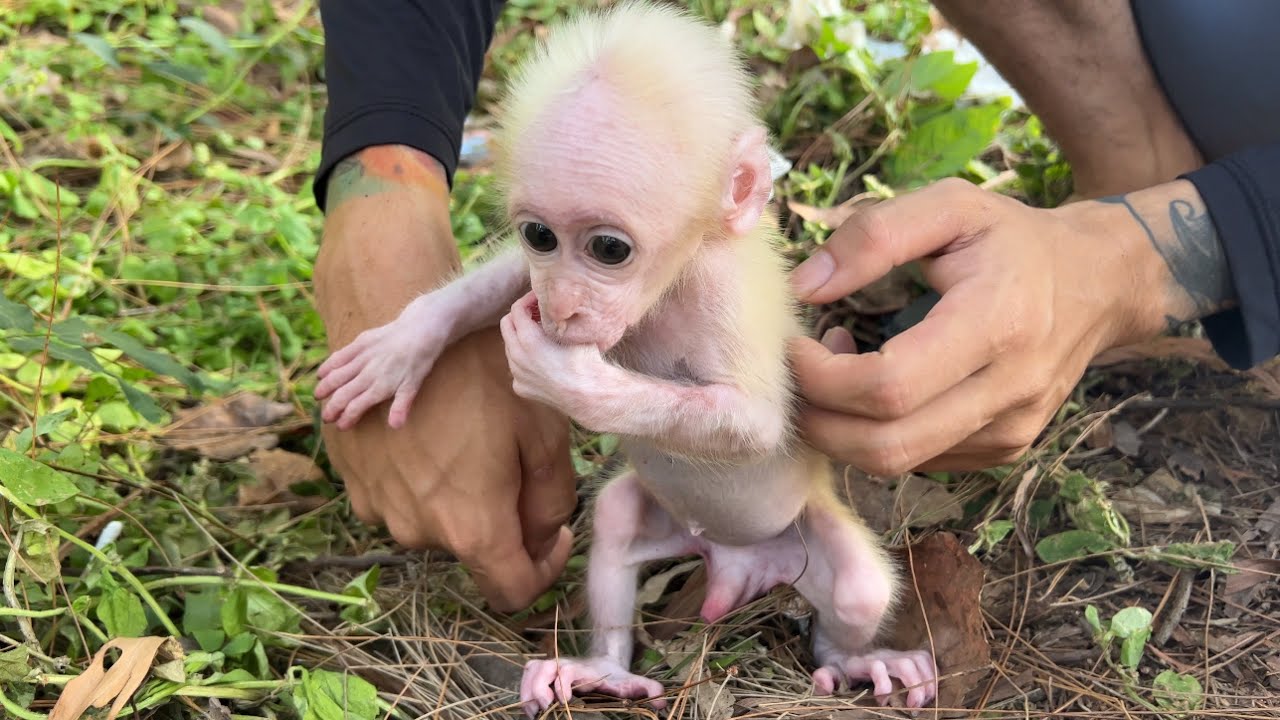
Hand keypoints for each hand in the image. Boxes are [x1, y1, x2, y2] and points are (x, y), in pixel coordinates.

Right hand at [314, 146, 577, 610]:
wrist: (397, 328)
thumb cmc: (481, 375)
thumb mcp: (541, 432)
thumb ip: (552, 498)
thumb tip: (546, 534)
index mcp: (470, 527)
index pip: (512, 588)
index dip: (543, 568)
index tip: (554, 534)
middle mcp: (419, 533)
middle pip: (474, 548)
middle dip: (500, 520)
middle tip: (514, 464)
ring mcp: (380, 512)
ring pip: (436, 521)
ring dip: (458, 496)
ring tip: (472, 439)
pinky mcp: (357, 487)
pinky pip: (400, 498)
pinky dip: (421, 479)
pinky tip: (436, 435)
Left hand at [499, 291, 608, 419]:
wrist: (590, 395)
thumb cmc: (586, 360)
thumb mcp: (572, 331)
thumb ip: (555, 317)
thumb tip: (553, 304)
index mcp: (528, 339)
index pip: (517, 309)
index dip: (528, 299)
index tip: (538, 298)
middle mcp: (517, 357)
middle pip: (507, 325)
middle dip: (520, 316)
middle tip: (537, 313)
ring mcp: (516, 374)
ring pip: (510, 347)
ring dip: (521, 338)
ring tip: (541, 336)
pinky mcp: (520, 387)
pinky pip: (517, 367)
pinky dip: (525, 360)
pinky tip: (543, 360)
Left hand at [786, 177, 1179, 474]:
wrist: (1100, 283)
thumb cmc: (1013, 239)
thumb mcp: (950, 206)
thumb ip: (873, 235)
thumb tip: (804, 287)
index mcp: (996, 324)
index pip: (888, 387)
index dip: (822, 377)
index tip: (794, 344)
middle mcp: (1010, 391)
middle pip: (885, 445)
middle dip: (820, 418)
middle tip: (800, 369)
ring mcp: (1011, 431)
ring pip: (896, 463)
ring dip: (841, 429)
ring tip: (836, 370)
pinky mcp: (1004, 450)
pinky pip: (918, 461)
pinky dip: (875, 434)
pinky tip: (873, 387)